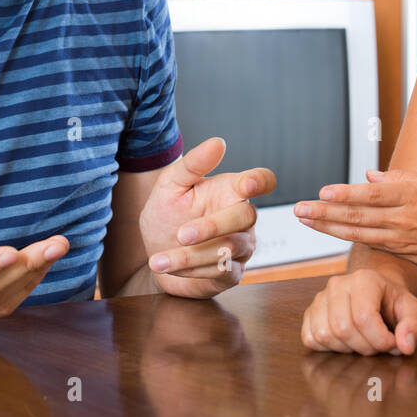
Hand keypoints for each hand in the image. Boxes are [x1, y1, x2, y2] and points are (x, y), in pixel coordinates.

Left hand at [138, 137, 275, 297]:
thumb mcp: (170, 185)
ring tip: (157, 259)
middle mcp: (242, 218)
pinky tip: (164, 266)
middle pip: (247, 216)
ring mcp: (241, 247)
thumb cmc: (167, 213)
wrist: (153, 252)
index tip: (247, 184)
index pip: (262, 180)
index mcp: (231, 190)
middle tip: (180, 234)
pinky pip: (220, 272)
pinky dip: (189, 270)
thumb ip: (193, 164)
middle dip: (212, 226)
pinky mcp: (232, 274)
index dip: (260, 181)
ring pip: (230, 249)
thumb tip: (218, 143)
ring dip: (191, 255)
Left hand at [293, 168, 416, 272]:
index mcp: (410, 196)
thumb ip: (398, 177)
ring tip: (304, 220)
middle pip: (357, 216)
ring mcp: (398, 238)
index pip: (372, 195)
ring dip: (327, 227)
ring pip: (356, 233)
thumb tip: (367, 176)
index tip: (323, 192)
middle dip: (324, 213)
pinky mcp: (397, 251)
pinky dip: (344, 238)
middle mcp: (401, 218)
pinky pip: (366, 243)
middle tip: (299, 209)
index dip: (346, 194)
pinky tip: (326, 232)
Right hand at [300, 268, 416, 354]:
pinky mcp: (310, 312)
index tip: (392, 343)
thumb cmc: (392, 303)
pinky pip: (310, 338)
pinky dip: (328, 348)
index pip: (363, 317)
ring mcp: (320, 298)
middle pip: (343, 328)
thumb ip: (413, 326)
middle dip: (365, 346)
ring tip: (362, 341)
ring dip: (347, 349)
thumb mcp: (412, 310)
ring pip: (325, 335)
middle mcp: (337, 284)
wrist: (376, 293)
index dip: (380, 340)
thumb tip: (405, 346)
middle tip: (378, 344)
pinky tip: (345, 342)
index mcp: (364, 279)